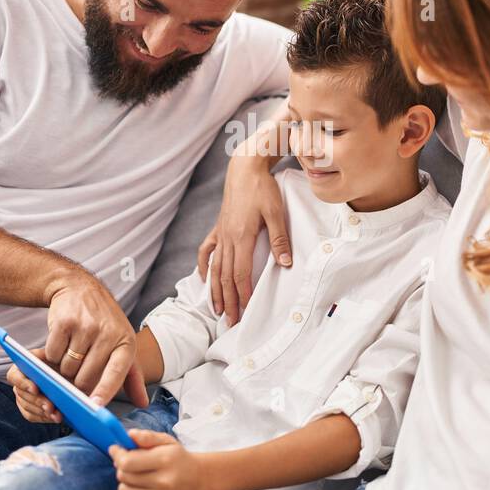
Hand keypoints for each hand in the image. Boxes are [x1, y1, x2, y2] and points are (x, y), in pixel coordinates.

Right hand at [8, 348, 60, 423]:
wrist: (69, 376)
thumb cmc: (62, 363)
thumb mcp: (58, 355)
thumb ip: (51, 355)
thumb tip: (51, 359)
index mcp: (22, 366)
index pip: (14, 376)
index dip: (24, 383)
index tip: (36, 389)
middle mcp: (19, 382)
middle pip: (22, 395)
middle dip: (38, 401)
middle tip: (50, 407)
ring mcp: (22, 396)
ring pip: (27, 407)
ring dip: (43, 412)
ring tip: (57, 415)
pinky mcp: (27, 409)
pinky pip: (32, 416)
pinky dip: (44, 418)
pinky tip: (56, 418)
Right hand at [44, 273, 147, 407]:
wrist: (79, 288)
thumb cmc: (103, 321)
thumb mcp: (123, 343)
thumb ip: (131, 376)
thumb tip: (142, 403)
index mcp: (125, 342)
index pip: (117, 373)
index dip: (105, 391)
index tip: (94, 407)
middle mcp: (107, 334)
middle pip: (85, 378)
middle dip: (77, 383)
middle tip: (75, 375)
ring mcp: (85, 327)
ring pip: (67, 369)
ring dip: (63, 369)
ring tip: (70, 354)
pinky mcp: (64, 323)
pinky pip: (52, 355)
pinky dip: (51, 355)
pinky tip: (60, 343)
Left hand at [109, 429, 213, 489]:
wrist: (199, 480)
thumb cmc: (178, 458)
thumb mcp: (167, 441)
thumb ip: (147, 437)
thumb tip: (129, 435)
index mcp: (165, 460)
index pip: (128, 462)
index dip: (118, 455)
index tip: (116, 449)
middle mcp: (164, 482)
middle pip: (123, 476)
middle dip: (122, 467)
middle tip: (130, 462)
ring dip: (126, 481)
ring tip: (138, 476)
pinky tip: (142, 488)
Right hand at [197, 148, 290, 326]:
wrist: (245, 167)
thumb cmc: (262, 188)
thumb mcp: (276, 212)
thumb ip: (280, 238)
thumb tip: (286, 263)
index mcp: (241, 236)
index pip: (240, 274)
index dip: (243, 295)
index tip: (246, 312)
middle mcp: (227, 238)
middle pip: (225, 277)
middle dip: (228, 302)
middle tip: (230, 322)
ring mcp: (220, 233)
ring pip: (215, 268)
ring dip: (215, 291)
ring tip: (217, 310)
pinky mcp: (219, 227)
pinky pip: (206, 251)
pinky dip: (203, 267)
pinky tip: (203, 279)